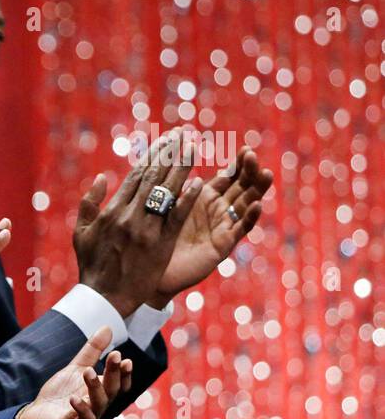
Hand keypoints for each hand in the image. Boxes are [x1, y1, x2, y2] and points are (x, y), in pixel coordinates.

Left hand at [13, 326, 132, 418]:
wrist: (37, 415)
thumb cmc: (61, 393)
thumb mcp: (76, 368)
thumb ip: (92, 351)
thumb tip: (108, 327)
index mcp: (102, 392)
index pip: (120, 384)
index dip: (125, 373)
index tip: (126, 359)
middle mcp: (98, 406)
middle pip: (112, 390)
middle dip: (114, 373)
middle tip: (114, 355)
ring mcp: (87, 418)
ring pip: (99, 404)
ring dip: (95, 387)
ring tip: (88, 371)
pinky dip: (81, 409)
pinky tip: (74, 398)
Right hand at [74, 128, 204, 315]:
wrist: (105, 297)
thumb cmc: (92, 265)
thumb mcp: (81, 233)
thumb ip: (90, 204)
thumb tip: (103, 177)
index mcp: (112, 211)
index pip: (136, 175)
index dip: (153, 155)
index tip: (166, 139)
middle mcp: (130, 217)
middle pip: (154, 177)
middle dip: (170, 153)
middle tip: (184, 134)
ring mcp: (146, 231)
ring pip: (167, 192)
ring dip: (182, 168)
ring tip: (194, 147)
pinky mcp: (160, 246)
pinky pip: (176, 218)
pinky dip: (187, 200)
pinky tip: (199, 184)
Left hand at [151, 145, 272, 306]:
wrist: (152, 271)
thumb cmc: (155, 237)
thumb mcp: (166, 204)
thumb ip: (175, 184)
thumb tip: (173, 155)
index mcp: (205, 198)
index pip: (228, 176)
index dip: (238, 163)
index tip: (246, 147)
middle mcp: (218, 210)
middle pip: (242, 186)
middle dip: (248, 170)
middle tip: (252, 155)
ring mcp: (223, 227)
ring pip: (246, 204)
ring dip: (257, 189)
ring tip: (265, 173)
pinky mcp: (223, 245)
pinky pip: (239, 230)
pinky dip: (249, 217)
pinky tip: (256, 205)